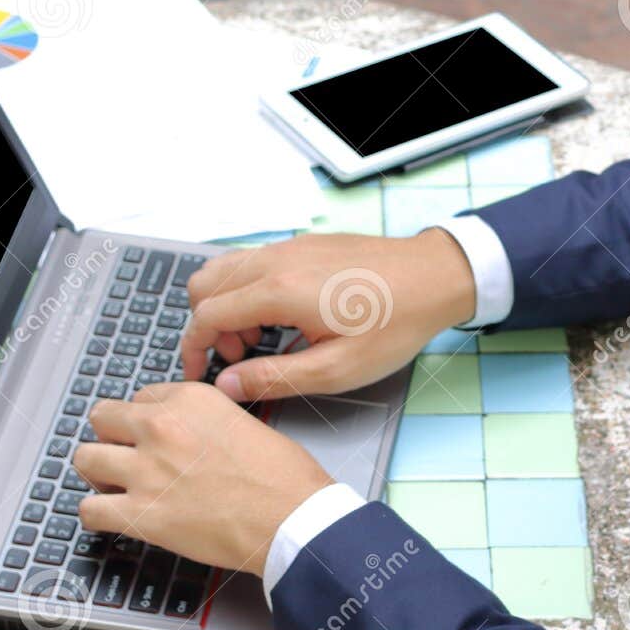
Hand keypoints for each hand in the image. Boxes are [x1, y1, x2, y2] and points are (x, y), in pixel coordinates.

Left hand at [74, 382, 332, 576]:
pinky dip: (96, 514)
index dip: (145, 417)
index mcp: (190, 399)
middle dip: (112, 436)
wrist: (292, 519)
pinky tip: (112, 516)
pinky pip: (89, 510)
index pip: (142, 396)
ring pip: (86, 459)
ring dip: (98, 472)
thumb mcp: (246, 421)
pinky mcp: (142, 514)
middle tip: (126, 454)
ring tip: (114, 485)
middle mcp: (161, 427)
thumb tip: (189, 435)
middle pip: (102, 418)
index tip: (152, 434)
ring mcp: (146, 471)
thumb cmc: (283, 476)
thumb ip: (206, 420)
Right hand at [179, 228, 476, 401]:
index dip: (193, 347)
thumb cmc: (395, 323)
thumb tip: (226, 386)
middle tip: (241, 358)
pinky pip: (254, 261)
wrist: (436, 276)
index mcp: (279, 291)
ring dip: (227, 305)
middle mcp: (277, 261)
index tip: (200, 372)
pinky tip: (283, 318)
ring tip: (262, 340)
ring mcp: (290, 247)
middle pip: (205, 284)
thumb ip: (275, 379)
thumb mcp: (337, 369)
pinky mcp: (305, 244)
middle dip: (208, 325)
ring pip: (226, 268)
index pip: (206, 314)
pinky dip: (248, 290)